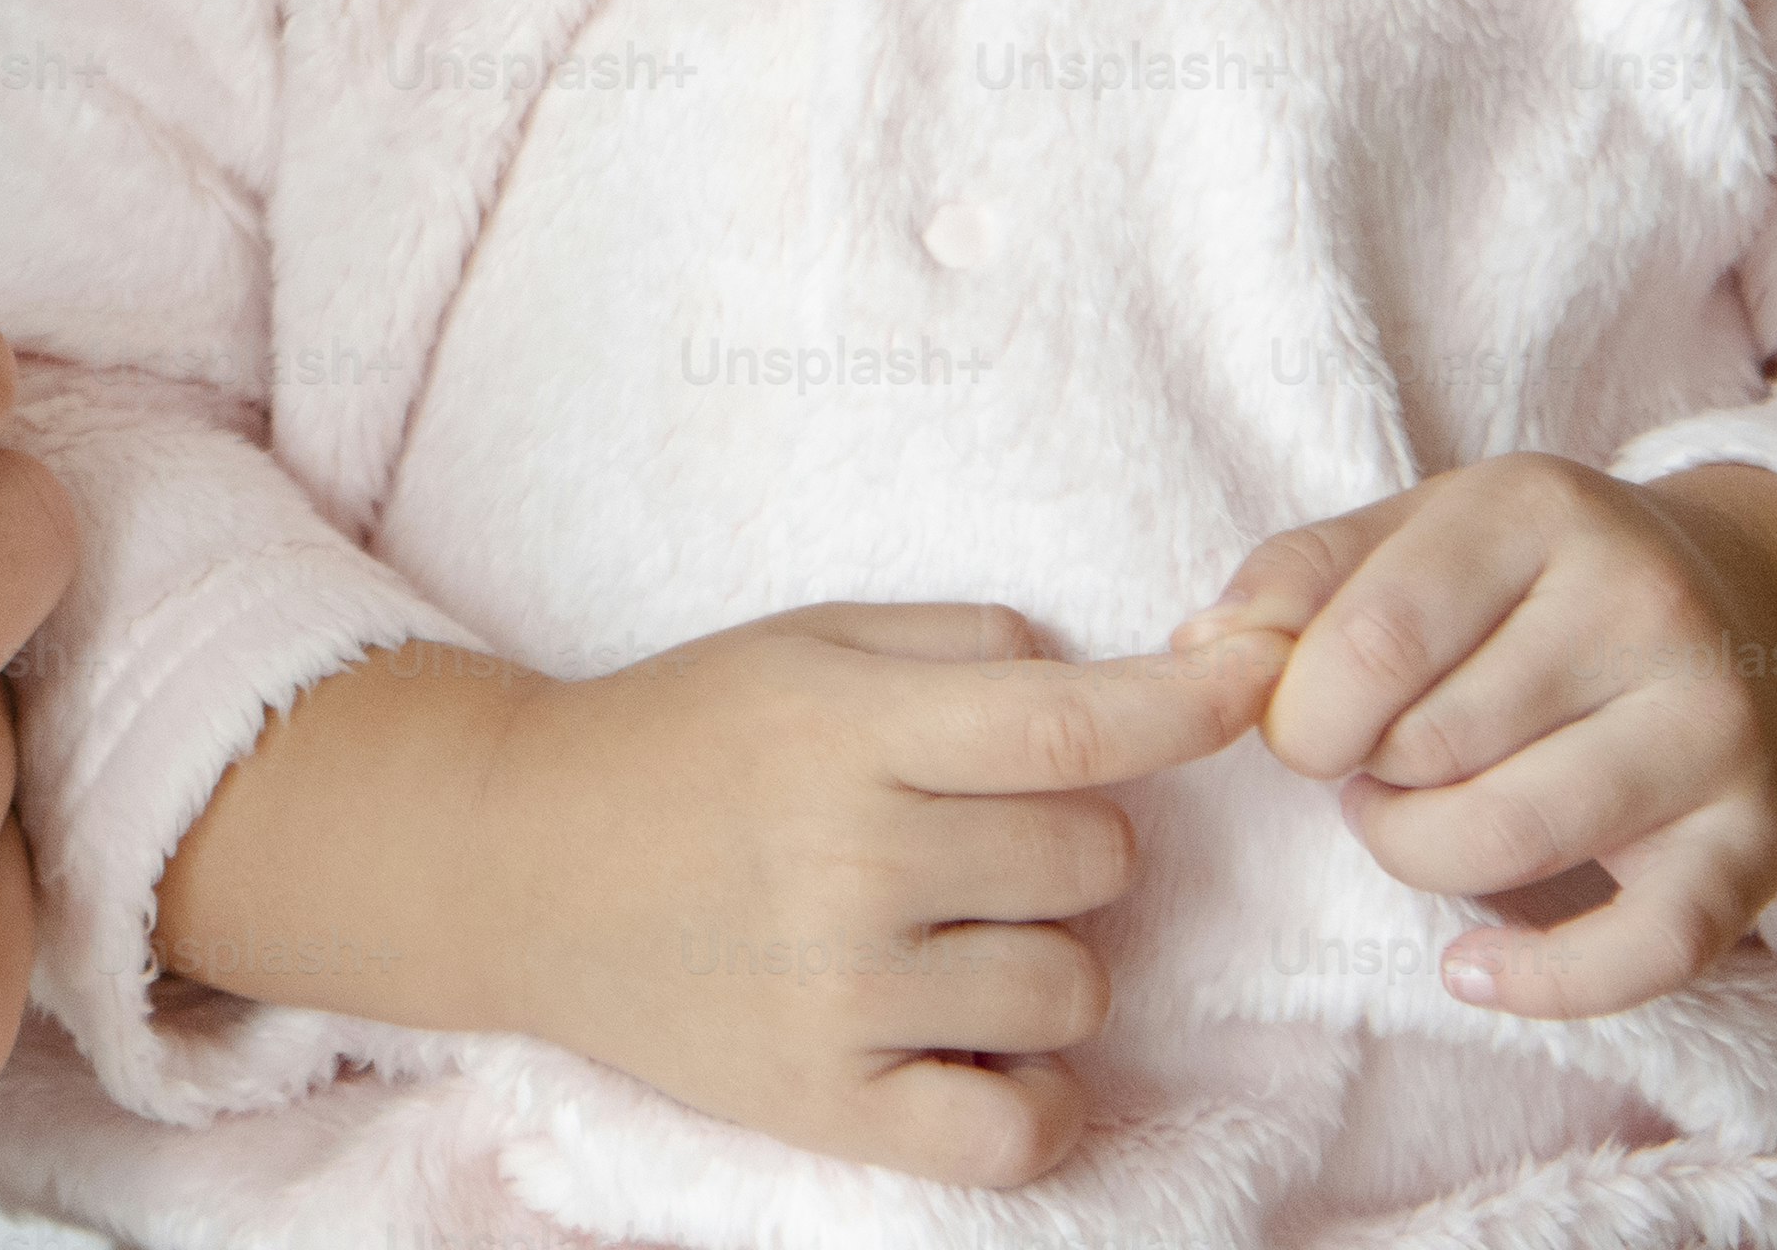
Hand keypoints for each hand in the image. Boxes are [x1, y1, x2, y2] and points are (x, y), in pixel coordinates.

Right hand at [160, 607, 1280, 1191]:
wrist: (521, 861)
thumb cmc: (682, 736)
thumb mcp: (806, 644)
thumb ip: (961, 645)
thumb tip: (1112, 677)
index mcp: (849, 729)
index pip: (1071, 725)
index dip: (1190, 707)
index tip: (1255, 687)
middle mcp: (849, 859)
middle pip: (1096, 863)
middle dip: (1075, 843)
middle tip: (983, 837)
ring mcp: (838, 993)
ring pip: (1072, 992)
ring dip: (1047, 963)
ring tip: (956, 935)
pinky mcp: (823, 1101)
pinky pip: (1014, 1132)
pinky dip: (1038, 1102)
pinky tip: (997, 1056)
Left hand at [1173, 452, 1776, 1019]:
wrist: (1747, 617)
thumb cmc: (1527, 587)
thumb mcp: (1410, 537)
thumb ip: (1296, 581)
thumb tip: (1202, 650)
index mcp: (1539, 509)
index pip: (1372, 641)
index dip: (1300, 714)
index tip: (1300, 726)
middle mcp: (1647, 605)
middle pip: (1430, 746)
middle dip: (1366, 775)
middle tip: (1381, 760)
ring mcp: (1716, 725)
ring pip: (1508, 840)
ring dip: (1421, 852)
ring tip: (1419, 815)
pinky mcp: (1759, 841)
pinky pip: (1642, 951)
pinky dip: (1539, 982)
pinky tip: (1469, 967)